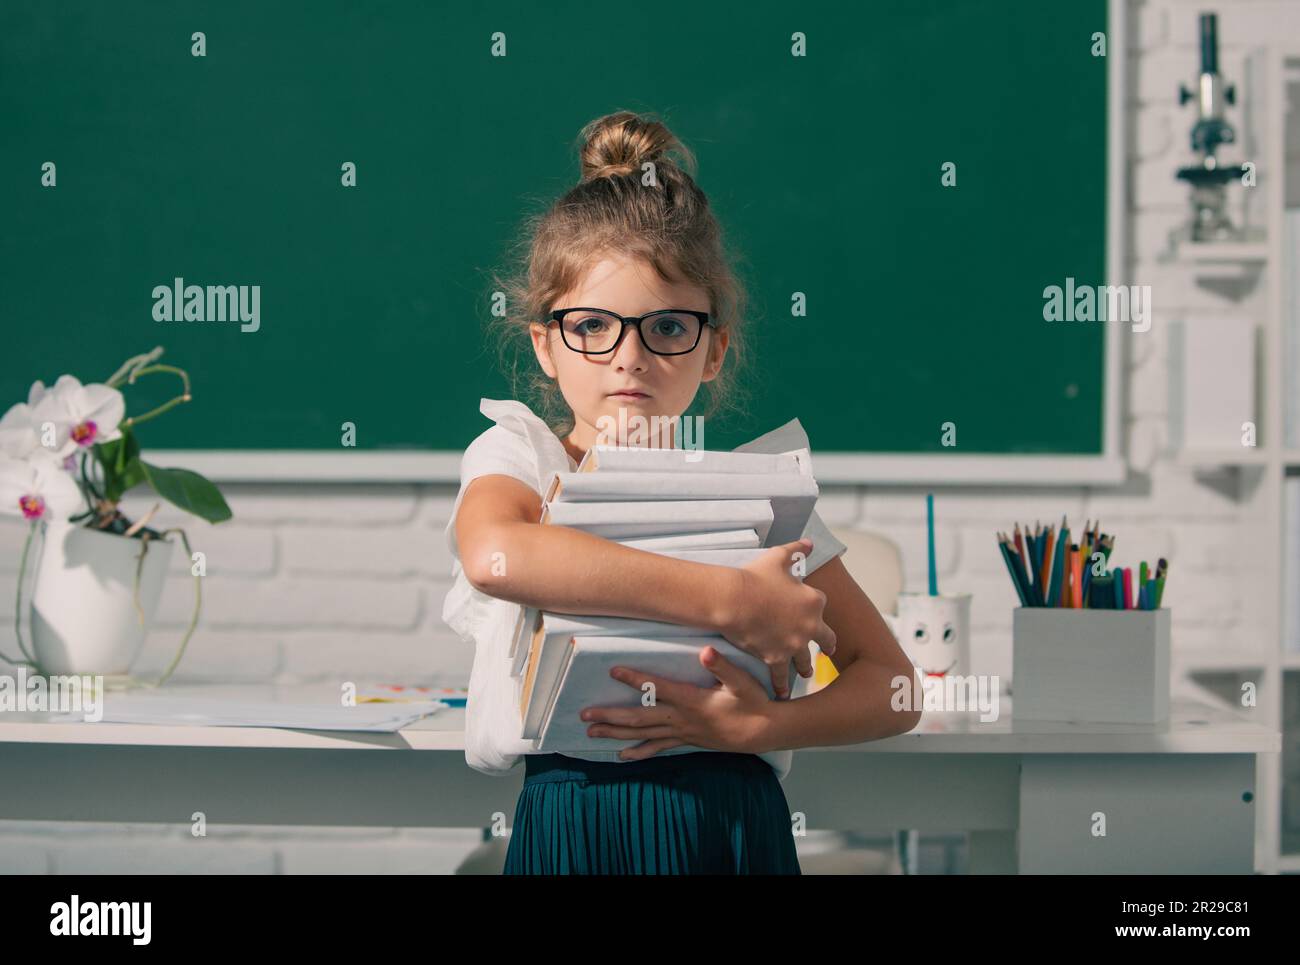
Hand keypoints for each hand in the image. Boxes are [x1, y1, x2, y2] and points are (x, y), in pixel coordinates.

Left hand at [580, 646, 779, 760]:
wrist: (763, 732)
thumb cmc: (753, 702)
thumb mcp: (742, 681)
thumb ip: (723, 666)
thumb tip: (706, 651)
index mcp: (692, 700)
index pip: (658, 688)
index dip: (635, 678)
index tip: (613, 670)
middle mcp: (682, 719)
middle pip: (640, 717)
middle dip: (611, 715)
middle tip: (585, 714)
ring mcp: (682, 732)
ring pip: (643, 734)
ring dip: (616, 732)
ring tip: (592, 731)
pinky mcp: (686, 740)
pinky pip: (658, 748)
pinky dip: (639, 752)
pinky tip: (621, 755)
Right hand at [719, 537, 836, 698]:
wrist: (735, 600)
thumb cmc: (755, 576)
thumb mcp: (778, 557)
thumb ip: (796, 549)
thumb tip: (810, 541)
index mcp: (813, 600)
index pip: (820, 604)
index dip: (814, 607)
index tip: (813, 612)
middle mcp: (809, 625)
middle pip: (825, 638)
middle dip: (827, 645)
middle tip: (829, 650)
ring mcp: (794, 644)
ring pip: (806, 660)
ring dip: (806, 667)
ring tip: (806, 673)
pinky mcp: (776, 658)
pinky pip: (782, 676)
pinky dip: (782, 685)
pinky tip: (783, 695)